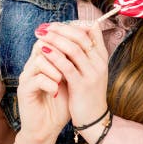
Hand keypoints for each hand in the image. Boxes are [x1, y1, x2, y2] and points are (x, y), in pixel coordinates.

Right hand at [14, 28, 70, 143]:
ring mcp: (27, 77)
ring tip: (63, 80)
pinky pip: (37, 78)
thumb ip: (75, 64)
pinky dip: (50, 83)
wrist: (46, 129)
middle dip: (61, 51)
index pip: (51, 38)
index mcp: (44, 61)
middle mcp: (32, 65)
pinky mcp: (24, 90)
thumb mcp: (71, 82)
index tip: (81, 45)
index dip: (66, 39)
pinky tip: (56, 92)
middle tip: (73, 61)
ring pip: (40, 60)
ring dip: (56, 68)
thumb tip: (91, 45)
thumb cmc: (59, 106)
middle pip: (43, 44)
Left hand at [36, 21, 108, 137]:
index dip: (72, 24)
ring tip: (41, 35)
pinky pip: (66, 66)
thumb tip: (70, 35)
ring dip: (55, 39)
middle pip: (81, 36)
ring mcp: (92, 74)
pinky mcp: (82, 86)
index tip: (56, 24)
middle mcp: (99, 63)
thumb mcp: (90, 70)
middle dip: (61, 29)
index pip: (91, 31)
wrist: (94, 119)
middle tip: (45, 27)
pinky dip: (54, 56)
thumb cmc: (88, 93)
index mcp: (102, 57)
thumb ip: (83, 54)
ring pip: (73, 49)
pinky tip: (43, 51)